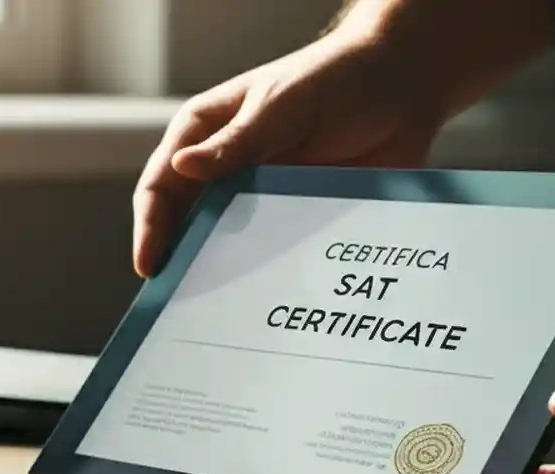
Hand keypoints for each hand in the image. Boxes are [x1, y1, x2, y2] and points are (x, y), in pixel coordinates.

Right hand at [131, 36, 445, 276]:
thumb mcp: (282, 106)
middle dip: (182, 262)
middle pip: (188, 225)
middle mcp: (226, 169)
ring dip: (226, 275)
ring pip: (229, 245)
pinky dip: (269, 276)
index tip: (150, 265)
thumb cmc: (335, 80)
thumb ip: (236, 142)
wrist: (404, 87)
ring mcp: (260, 195)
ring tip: (220, 314)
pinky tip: (270, 302)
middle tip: (179, 305)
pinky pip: (275, 253)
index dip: (151, 228)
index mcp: (205, 134)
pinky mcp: (296, 215)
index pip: (162, 185)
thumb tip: (182, 167)